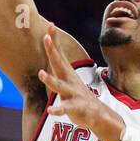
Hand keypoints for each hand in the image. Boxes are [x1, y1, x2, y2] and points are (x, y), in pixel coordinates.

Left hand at [39, 24, 124, 140]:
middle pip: (59, 64)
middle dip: (52, 51)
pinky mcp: (75, 108)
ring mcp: (73, 94)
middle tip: (46, 38)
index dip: (54, 40)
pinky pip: (66, 109)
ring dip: (51, 80)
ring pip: (60, 86)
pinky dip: (58, 109)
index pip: (59, 54)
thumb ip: (59, 68)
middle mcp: (70, 81)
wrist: (99, 115)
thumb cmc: (79, 96)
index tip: (50, 25)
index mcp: (67, 73)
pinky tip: (50, 110)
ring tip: (41, 74)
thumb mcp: (68, 80)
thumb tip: (52, 51)